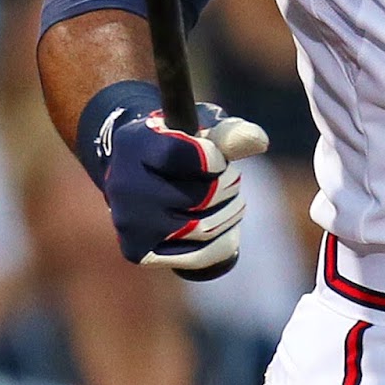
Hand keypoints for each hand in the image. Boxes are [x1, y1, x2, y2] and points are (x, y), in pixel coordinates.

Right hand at [92, 99, 269, 275]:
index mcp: (137, 143)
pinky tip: (225, 226)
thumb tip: (259, 142)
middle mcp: (125, 184)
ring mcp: (129, 221)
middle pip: (202, 196)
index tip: (217, 158)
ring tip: (230, 201)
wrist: (133, 169)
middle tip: (231, 179)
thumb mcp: (200, 128)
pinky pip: (196, 257)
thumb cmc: (177, 143)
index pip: (188, 156)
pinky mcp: (137, 250)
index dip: (215, 159)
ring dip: (229, 213)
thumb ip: (229, 133)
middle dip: (229, 185)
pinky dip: (221, 242)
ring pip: (203, 228)